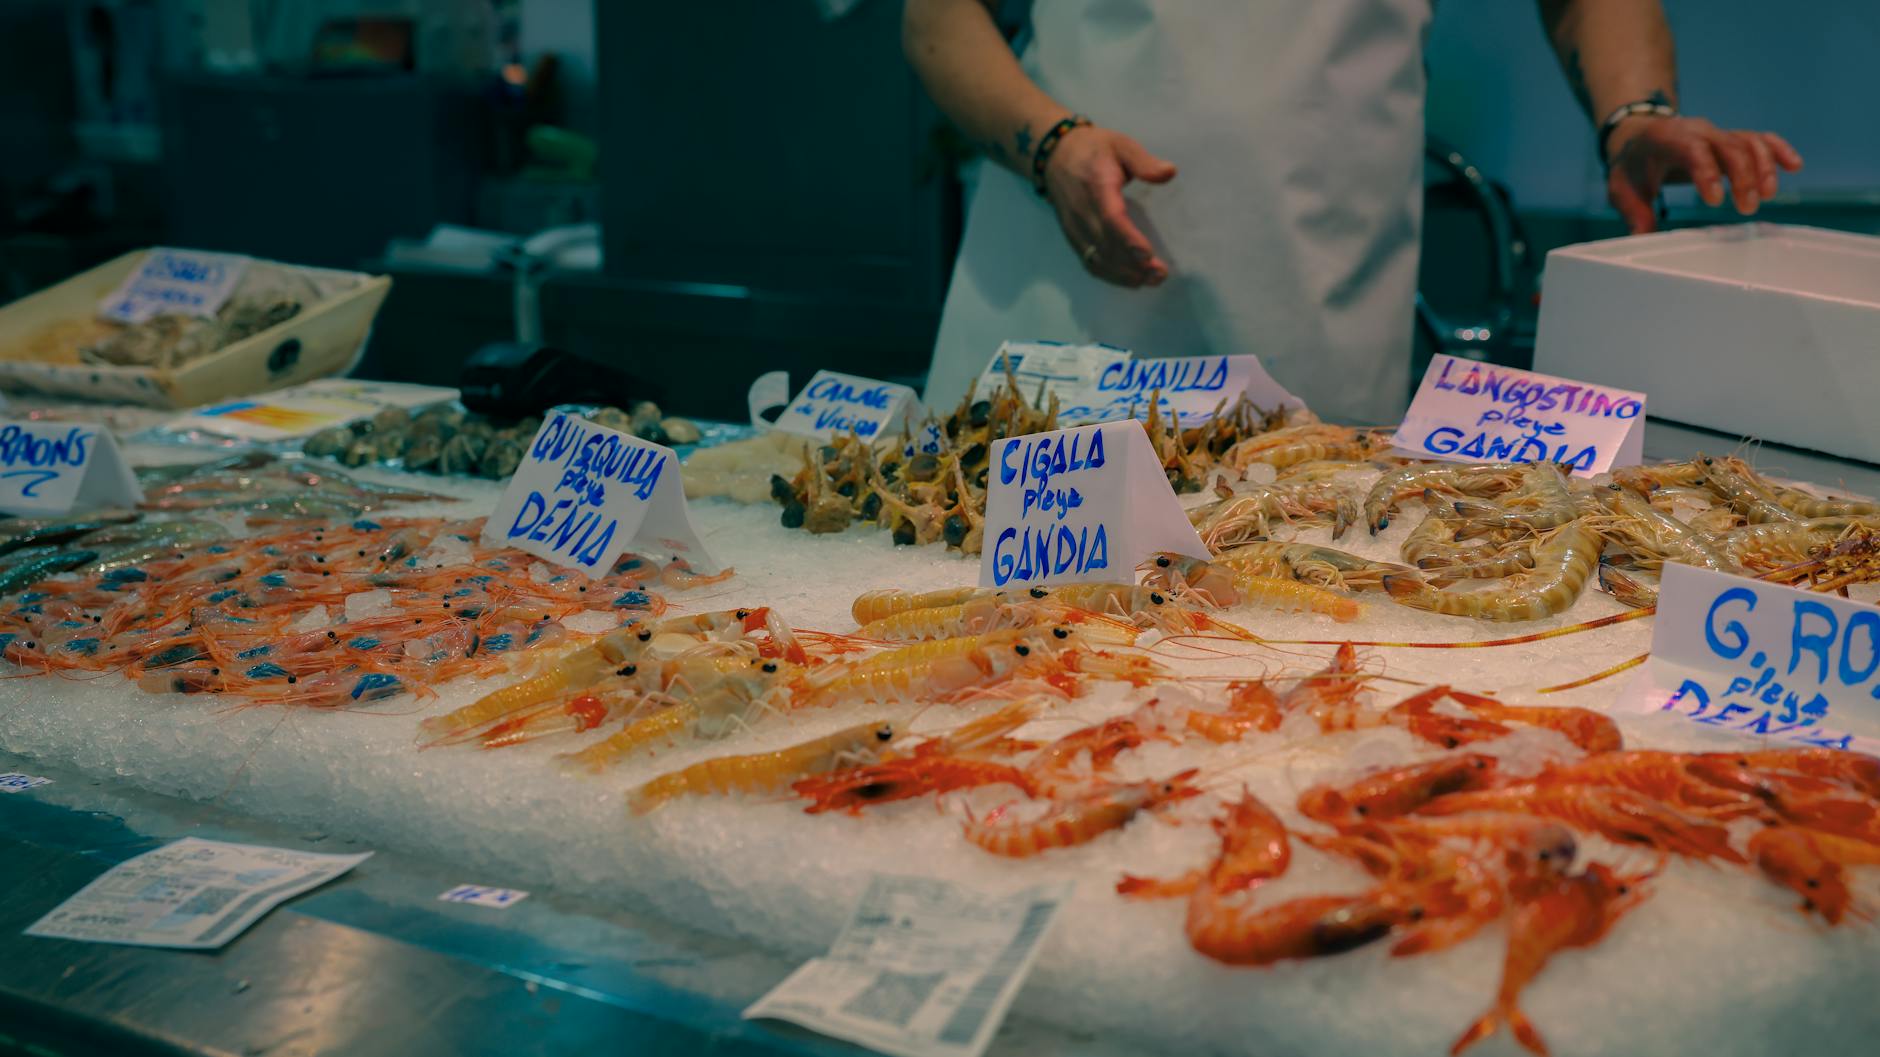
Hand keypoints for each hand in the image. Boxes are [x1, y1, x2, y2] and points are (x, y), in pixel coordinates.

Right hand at [1040, 126, 1175, 286]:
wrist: (1055, 155)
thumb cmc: (1094, 150)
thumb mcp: (1121, 145)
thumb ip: (1144, 161)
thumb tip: (1169, 172)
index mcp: (1097, 186)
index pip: (1110, 218)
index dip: (1128, 239)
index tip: (1148, 254)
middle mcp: (1082, 211)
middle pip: (1106, 245)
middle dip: (1133, 265)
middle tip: (1160, 275)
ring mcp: (1075, 227)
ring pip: (1097, 258)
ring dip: (1123, 275)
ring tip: (1150, 281)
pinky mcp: (1073, 237)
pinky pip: (1089, 261)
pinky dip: (1109, 275)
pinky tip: (1130, 281)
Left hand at [1605, 116, 1802, 233]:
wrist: (1638, 137)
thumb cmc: (1632, 165)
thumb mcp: (1621, 189)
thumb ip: (1634, 213)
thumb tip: (1642, 239)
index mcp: (1667, 139)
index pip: (1693, 150)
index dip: (1707, 172)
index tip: (1716, 201)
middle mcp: (1697, 131)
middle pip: (1729, 145)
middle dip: (1743, 176)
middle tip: (1747, 209)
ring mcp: (1717, 133)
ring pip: (1748, 141)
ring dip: (1763, 167)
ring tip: (1767, 197)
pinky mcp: (1731, 138)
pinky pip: (1759, 139)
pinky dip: (1777, 150)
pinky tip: (1794, 166)